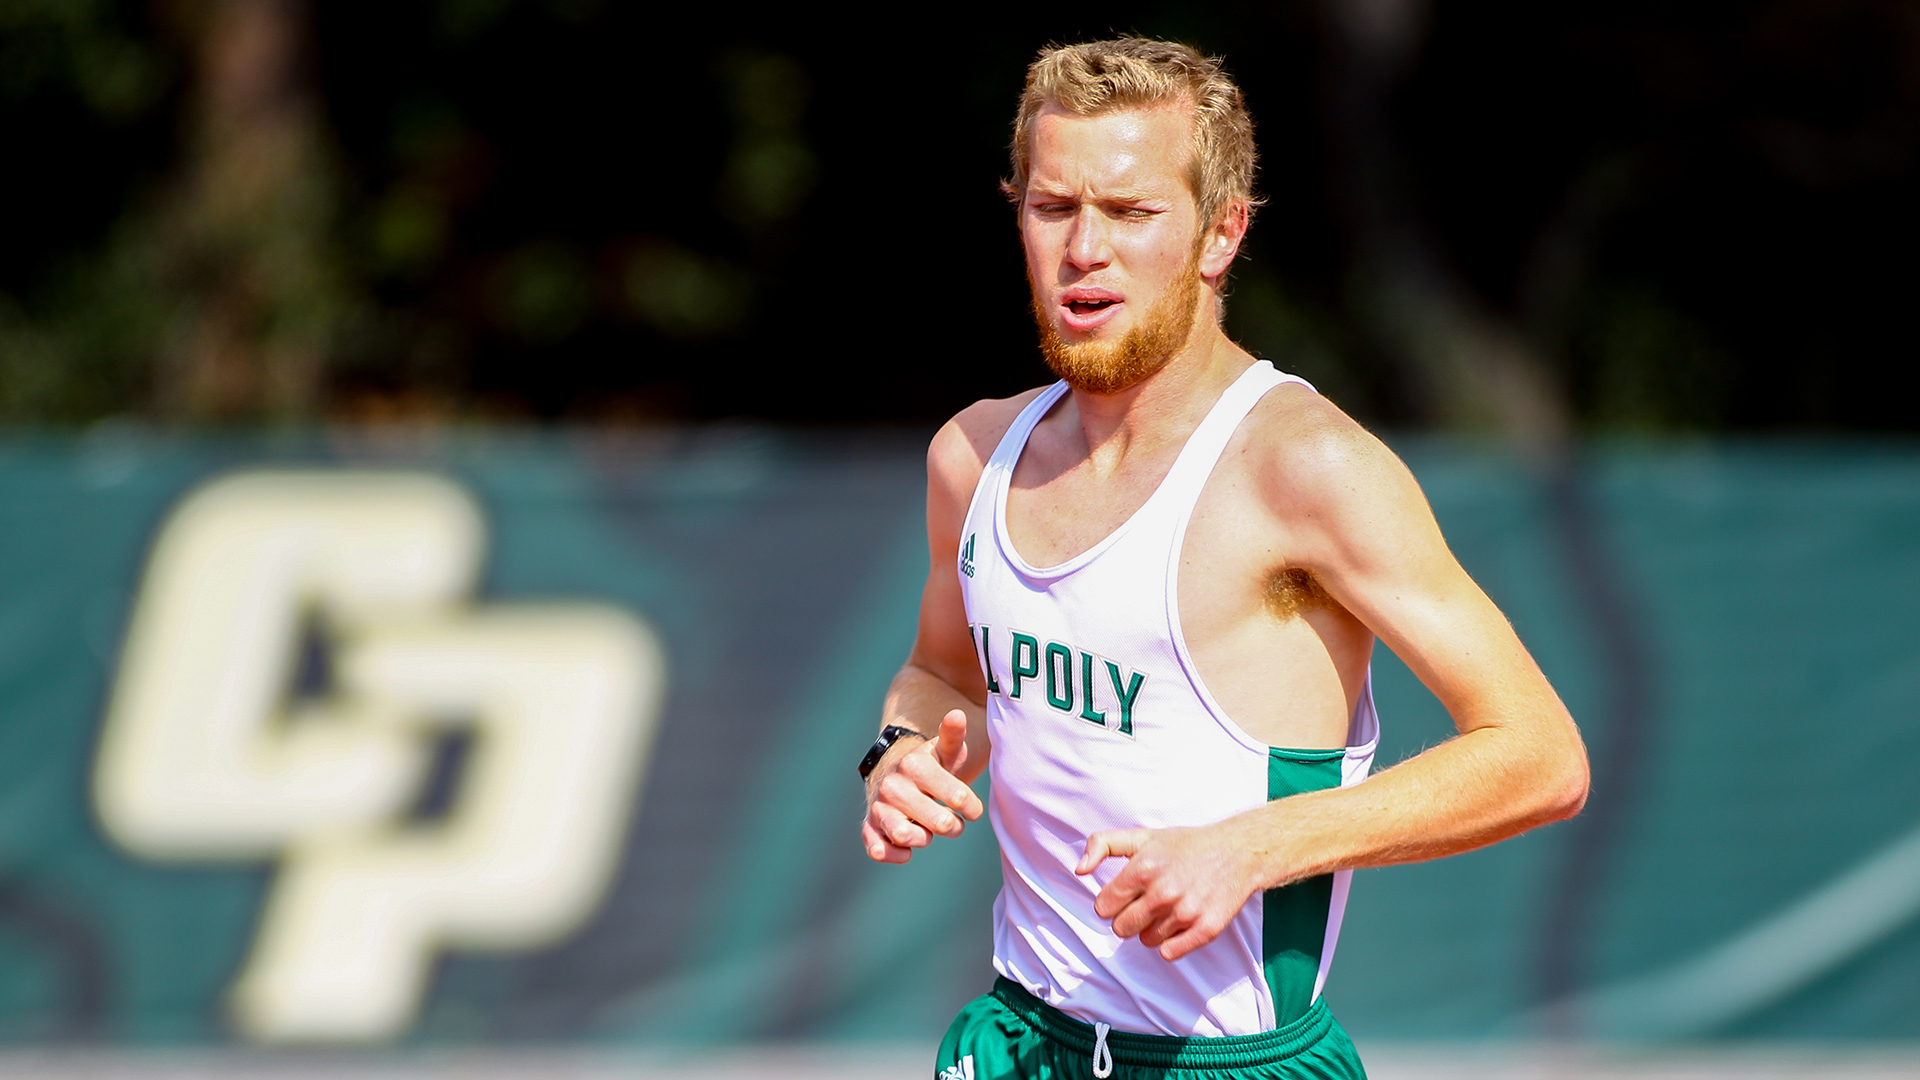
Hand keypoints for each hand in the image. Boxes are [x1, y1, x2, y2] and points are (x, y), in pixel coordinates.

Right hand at [862, 710, 982, 863]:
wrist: (894, 773)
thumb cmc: (929, 765)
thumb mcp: (944, 750)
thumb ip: (953, 735)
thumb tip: (957, 714)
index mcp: (915, 765)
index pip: (958, 796)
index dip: (971, 807)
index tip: (972, 808)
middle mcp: (893, 785)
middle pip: (940, 822)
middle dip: (952, 826)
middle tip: (952, 821)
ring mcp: (879, 806)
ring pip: (905, 835)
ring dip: (924, 838)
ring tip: (927, 830)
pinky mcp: (869, 826)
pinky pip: (877, 850)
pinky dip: (895, 854)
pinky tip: (908, 849)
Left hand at [1076, 823, 1260, 960]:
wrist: (1237, 852)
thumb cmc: (1185, 845)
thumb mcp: (1142, 836)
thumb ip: (1103, 844)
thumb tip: (1079, 870)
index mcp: (1143, 868)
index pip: (1104, 907)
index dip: (1111, 903)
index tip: (1125, 896)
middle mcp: (1163, 891)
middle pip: (1122, 929)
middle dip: (1128, 918)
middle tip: (1146, 904)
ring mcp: (1185, 912)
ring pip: (1146, 941)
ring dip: (1152, 929)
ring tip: (1167, 908)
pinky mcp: (1205, 929)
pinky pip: (1169, 953)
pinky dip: (1170, 943)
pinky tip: (1179, 923)